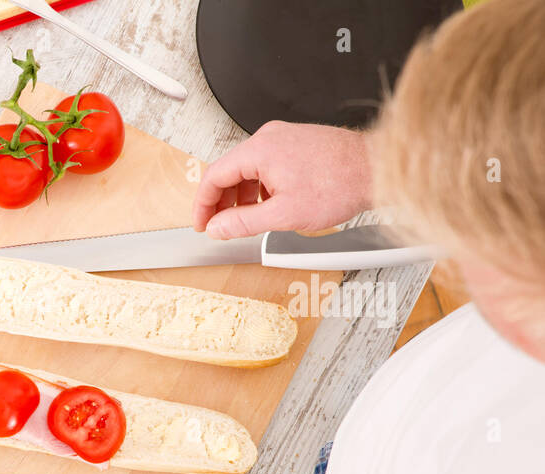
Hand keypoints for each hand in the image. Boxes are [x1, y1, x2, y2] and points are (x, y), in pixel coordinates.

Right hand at [191, 121, 372, 238]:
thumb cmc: (340, 184)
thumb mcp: (283, 214)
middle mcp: (269, 138)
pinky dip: (260, 187)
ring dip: (242, 197)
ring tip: (247, 220)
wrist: (378, 169)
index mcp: (260, 149)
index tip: (202, 224)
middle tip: (221, 227)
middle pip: (229, 171)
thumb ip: (242, 223)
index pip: (213, 176)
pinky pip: (266, 165)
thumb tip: (217, 228)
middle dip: (222, 202)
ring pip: (248, 170)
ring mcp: (284, 138)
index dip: (203, 205)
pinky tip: (269, 205)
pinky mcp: (296, 144)